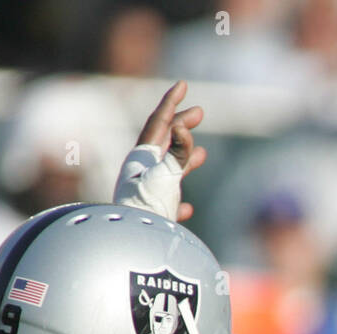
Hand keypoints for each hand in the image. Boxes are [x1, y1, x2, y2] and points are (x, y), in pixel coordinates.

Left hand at [113, 81, 206, 221]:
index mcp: (142, 158)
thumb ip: (177, 153)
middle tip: (200, 113)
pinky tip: (188, 207)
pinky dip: (180, 202)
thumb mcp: (165, 175)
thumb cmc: (147, 208)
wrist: (133, 245)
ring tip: (203, 154)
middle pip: (165, 142)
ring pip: (169, 172)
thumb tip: (183, 128)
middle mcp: (142, 173)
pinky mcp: (154, 218)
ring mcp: (148, 194)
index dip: (171, 102)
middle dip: (182, 126)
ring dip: (185, 161)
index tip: (183, 85)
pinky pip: (169, 205)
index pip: (159, 122)